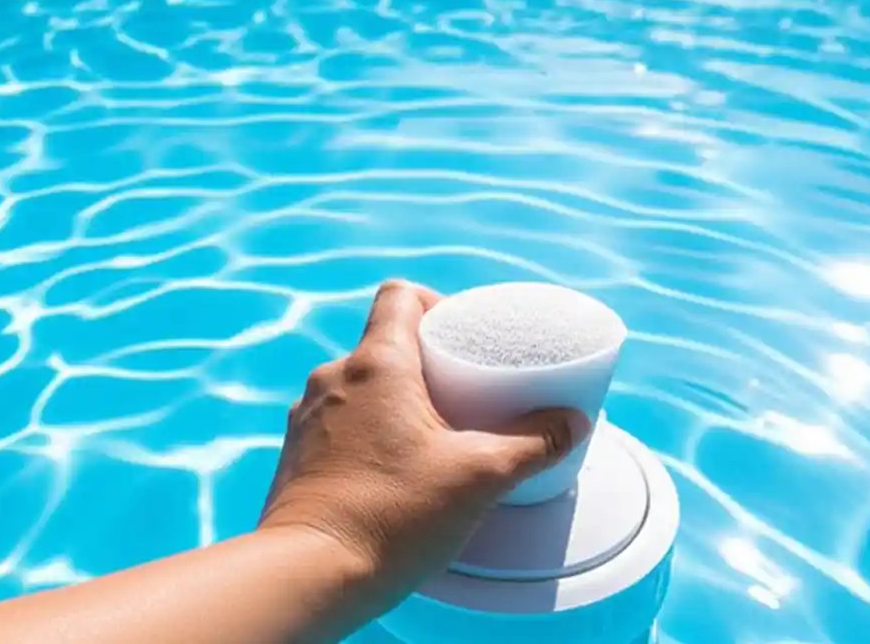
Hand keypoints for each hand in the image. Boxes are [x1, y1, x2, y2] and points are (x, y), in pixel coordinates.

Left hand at [258, 280, 590, 603]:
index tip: (461, 337)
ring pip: (360, 387)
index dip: (434, 303)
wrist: (308, 574)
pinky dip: (368, 434)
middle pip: (384, 344)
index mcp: (376, 363)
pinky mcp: (297, 455)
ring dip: (395, 401)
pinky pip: (339, 424)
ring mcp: (308, 417)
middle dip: (426, 364)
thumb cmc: (390, 515)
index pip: (399, 295)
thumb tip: (572, 424)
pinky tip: (394, 470)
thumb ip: (533, 445)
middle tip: (464, 395)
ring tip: (434, 437)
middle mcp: (333, 379)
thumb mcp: (479, 477)